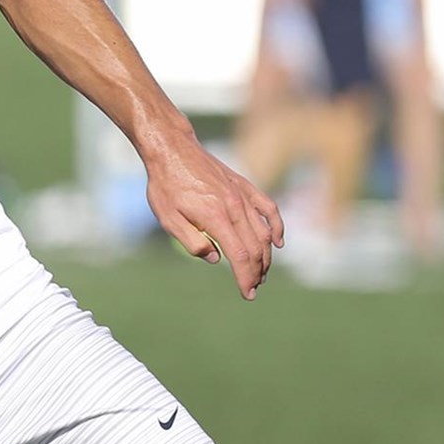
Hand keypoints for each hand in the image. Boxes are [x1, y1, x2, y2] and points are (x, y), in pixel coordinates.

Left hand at [144, 139, 285, 300]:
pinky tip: (278, 241)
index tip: (248, 294)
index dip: (246, 278)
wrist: (172, 149)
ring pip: (264, 232)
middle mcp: (234, 207)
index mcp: (215, 217)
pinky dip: (276, 226)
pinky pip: (268, 208)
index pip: (240, 256)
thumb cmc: (166, 185)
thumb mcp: (168, 219)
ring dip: (266, 256)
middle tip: (253, 287)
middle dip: (257, 272)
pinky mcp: (244, 186)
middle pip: (256, 247)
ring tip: (261, 272)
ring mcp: (242, 195)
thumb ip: (193, 242)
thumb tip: (217, 259)